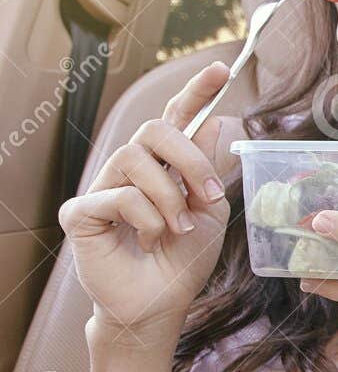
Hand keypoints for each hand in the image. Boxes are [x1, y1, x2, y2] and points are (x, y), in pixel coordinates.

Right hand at [59, 61, 234, 337]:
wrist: (162, 303)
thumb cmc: (183, 258)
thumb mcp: (209, 210)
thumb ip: (209, 168)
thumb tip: (218, 121)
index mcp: (164, 165)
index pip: (177, 118)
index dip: (197, 92)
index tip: (222, 69)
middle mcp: (131, 168)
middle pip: (155, 130)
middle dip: (190, 160)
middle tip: (210, 195)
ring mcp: (103, 186)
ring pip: (136, 160)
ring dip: (168, 197)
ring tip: (177, 228)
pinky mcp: (81, 211)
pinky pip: (118, 195)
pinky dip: (144, 219)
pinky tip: (147, 240)